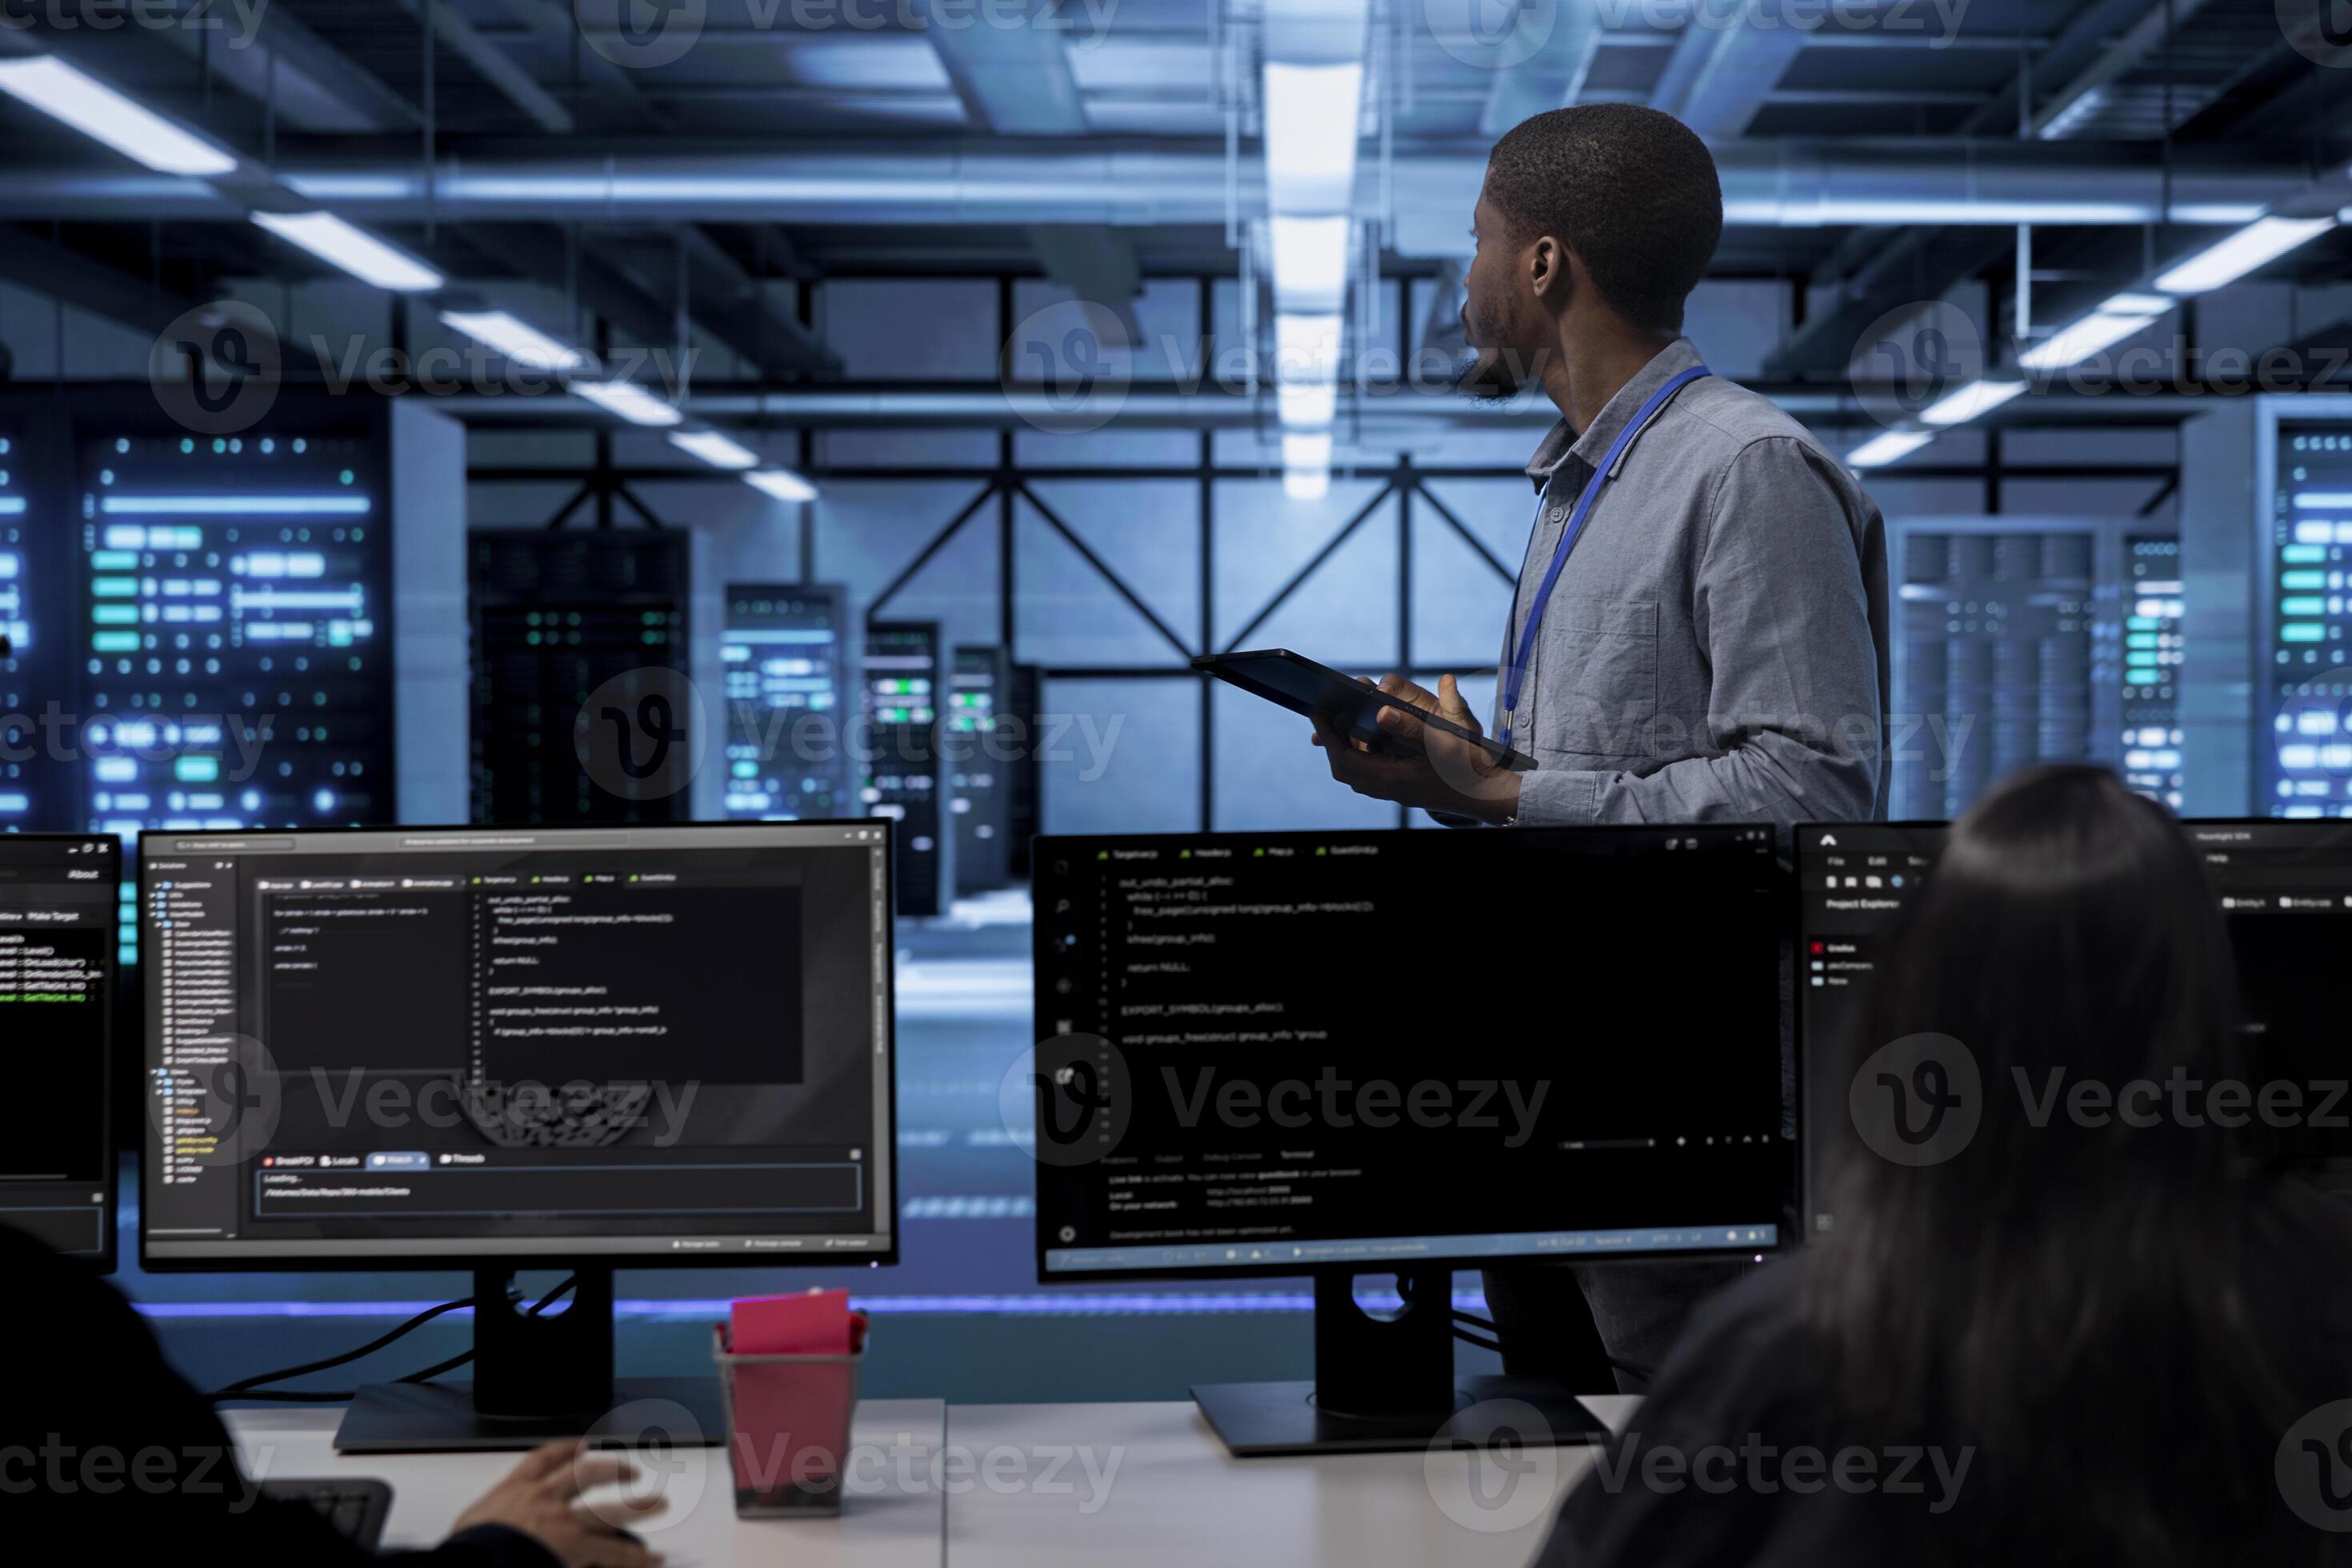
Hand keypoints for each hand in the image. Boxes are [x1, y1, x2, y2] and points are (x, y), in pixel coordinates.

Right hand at [453, 1439, 669, 1567]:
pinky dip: (635, 1556)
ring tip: (659, 1504)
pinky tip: (653, 1558)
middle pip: (586, 1474)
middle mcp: (543, 1498)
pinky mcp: (574, 1545)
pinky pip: (613, 1551)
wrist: (472, 1563)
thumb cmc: (466, 1550)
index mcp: (515, 1490)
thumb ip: (492, 1518)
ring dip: (637, 1506)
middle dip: (612, 1471)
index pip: (544, 1460)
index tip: (581, 1446)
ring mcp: (561, 1520)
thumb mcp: (472, 1525)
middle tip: (632, 1472)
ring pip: (608, 1508)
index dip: (565, 1450)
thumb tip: (493, 1526)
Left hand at [1310, 673, 1521, 822]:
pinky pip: (1372, 774)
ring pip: (1357, 773)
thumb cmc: (1470, 767)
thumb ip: (1411, 726)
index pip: (1343, 759)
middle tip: (1325, 717)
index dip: (1326, 735)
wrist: (1489, 794)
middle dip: (1331, 742)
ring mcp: (1396, 791)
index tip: (1316, 712)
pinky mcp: (1404, 789)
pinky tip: (1372, 738)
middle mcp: (1388, 789)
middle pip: (1344, 769)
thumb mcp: (1442, 741)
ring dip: (1346, 749)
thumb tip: (1382, 710)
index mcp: (1391, 778)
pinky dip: (1364, 755)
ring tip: (1343, 724)